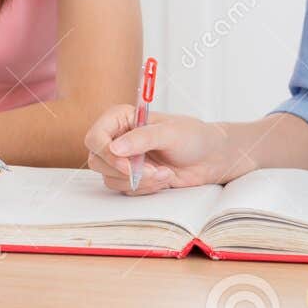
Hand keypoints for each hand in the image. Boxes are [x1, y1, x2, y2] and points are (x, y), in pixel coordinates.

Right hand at [84, 106, 235, 194]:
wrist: (211, 159)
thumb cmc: (194, 137)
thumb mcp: (170, 133)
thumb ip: (142, 138)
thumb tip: (115, 148)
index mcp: (122, 118)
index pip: (96, 136)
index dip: (106, 153)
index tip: (126, 163)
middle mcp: (119, 138)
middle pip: (97, 160)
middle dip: (124, 171)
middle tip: (150, 171)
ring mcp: (125, 159)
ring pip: (110, 178)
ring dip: (139, 181)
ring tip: (164, 173)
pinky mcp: (133, 177)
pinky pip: (125, 189)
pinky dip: (145, 188)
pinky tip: (164, 178)